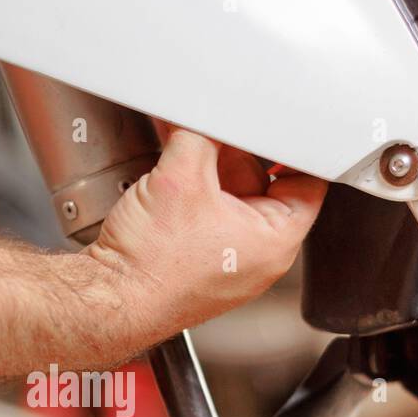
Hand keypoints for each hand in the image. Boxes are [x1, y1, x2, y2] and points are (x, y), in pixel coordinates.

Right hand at [85, 128, 325, 347]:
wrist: (109, 299)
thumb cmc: (151, 266)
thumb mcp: (181, 175)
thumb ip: (202, 133)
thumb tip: (207, 117)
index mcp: (275, 242)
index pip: (307, 179)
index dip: (290, 146)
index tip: (275, 125)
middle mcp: (257, 257)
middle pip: (262, 183)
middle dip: (235, 153)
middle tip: (215, 133)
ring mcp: (227, 262)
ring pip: (229, 197)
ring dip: (208, 172)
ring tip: (184, 160)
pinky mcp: (197, 262)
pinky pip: (205, 216)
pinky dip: (191, 193)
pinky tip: (168, 182)